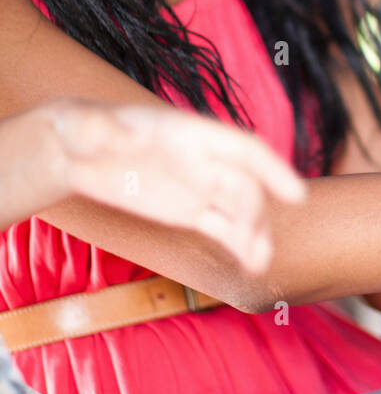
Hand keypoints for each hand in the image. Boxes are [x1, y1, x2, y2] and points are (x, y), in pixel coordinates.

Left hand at [21, 98, 304, 272]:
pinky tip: (250, 267)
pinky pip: (222, 228)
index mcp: (189, 133)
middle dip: (255, 215)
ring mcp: (199, 185)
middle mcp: (203, 158)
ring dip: (254, 235)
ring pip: (239, 211)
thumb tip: (124, 135)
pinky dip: (239, 245)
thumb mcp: (87, 127)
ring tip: (259, 265)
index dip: (272, 169)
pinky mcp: (190, 209)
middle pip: (245, 186)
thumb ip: (108, 132)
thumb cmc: (81, 128)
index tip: (295, 196)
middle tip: (256, 247)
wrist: (72, 151)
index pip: (242, 148)